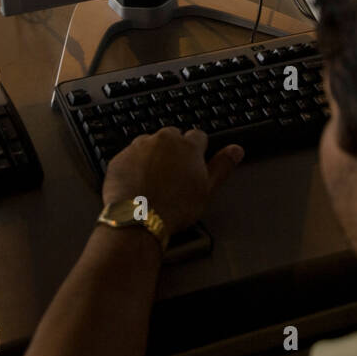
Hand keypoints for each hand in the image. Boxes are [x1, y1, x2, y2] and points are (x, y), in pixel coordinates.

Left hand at [101, 127, 243, 235]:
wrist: (138, 219)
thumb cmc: (174, 207)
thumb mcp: (207, 189)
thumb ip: (222, 165)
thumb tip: (236, 150)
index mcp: (188, 146)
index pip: (198, 136)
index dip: (197, 150)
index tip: (194, 163)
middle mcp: (163, 140)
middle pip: (172, 137)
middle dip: (174, 151)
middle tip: (174, 175)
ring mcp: (139, 147)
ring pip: (149, 145)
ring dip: (152, 156)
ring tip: (154, 181)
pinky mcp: (120, 157)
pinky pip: (129, 156)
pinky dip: (133, 166)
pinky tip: (137, 184)